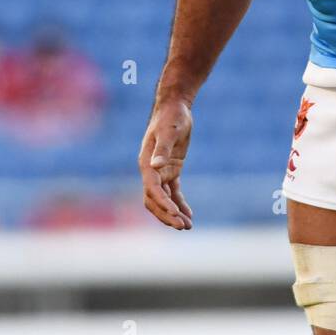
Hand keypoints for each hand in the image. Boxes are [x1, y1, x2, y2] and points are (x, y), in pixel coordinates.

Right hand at [138, 98, 194, 229]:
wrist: (175, 107)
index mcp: (146, 163)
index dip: (163, 203)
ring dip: (173, 213)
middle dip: (167, 215)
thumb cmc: (171, 117)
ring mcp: (161, 171)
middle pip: (154, 200)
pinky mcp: (171, 170)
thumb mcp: (169, 131)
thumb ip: (162, 149)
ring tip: (187, 226)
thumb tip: (155, 166)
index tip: (176, 214)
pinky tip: (189, 215)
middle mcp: (151, 171)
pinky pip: (174, 192)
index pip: (152, 189)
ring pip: (164, 199)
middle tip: (182, 227)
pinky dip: (180, 203)